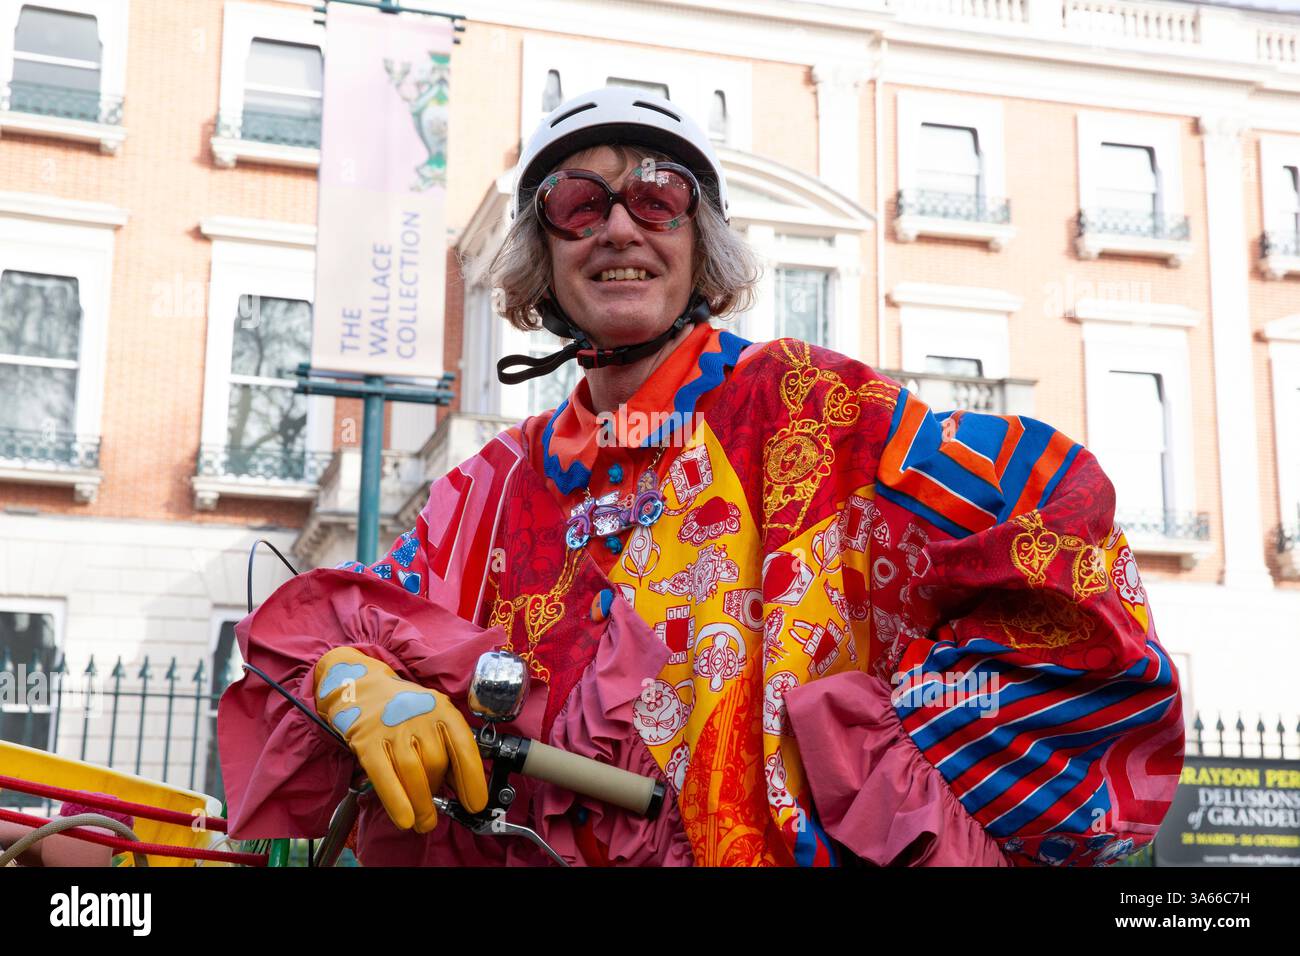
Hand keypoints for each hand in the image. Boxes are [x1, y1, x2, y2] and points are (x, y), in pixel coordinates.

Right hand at [313, 646, 487, 832]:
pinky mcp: (367, 741)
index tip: (475, 804)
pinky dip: (396, 801)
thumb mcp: (431, 718)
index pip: (464, 747)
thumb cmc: (403, 709)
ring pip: (413, 774)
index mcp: (442, 710)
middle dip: (437, 792)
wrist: (360, 686)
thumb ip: (446, 747)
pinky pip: (384, 776)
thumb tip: (461, 788)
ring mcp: (392, 728)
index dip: (472, 779)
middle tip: (433, 809)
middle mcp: (419, 716)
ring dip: (421, 805)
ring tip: (424, 822)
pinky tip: (405, 819)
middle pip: (436, 764)